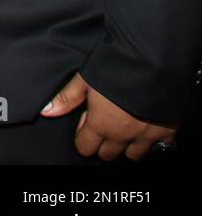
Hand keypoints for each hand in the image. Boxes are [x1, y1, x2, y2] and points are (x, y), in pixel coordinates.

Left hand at [42, 73, 178, 160]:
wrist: (152, 59)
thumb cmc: (116, 65)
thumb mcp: (85, 78)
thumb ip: (67, 98)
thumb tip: (47, 111)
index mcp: (101, 123)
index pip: (86, 148)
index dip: (83, 139)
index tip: (86, 127)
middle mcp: (123, 134)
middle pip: (108, 154)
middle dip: (103, 144)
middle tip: (105, 126)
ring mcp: (147, 135)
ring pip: (134, 155)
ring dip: (127, 145)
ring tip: (125, 127)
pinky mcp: (168, 130)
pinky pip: (159, 146)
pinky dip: (152, 140)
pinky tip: (147, 125)